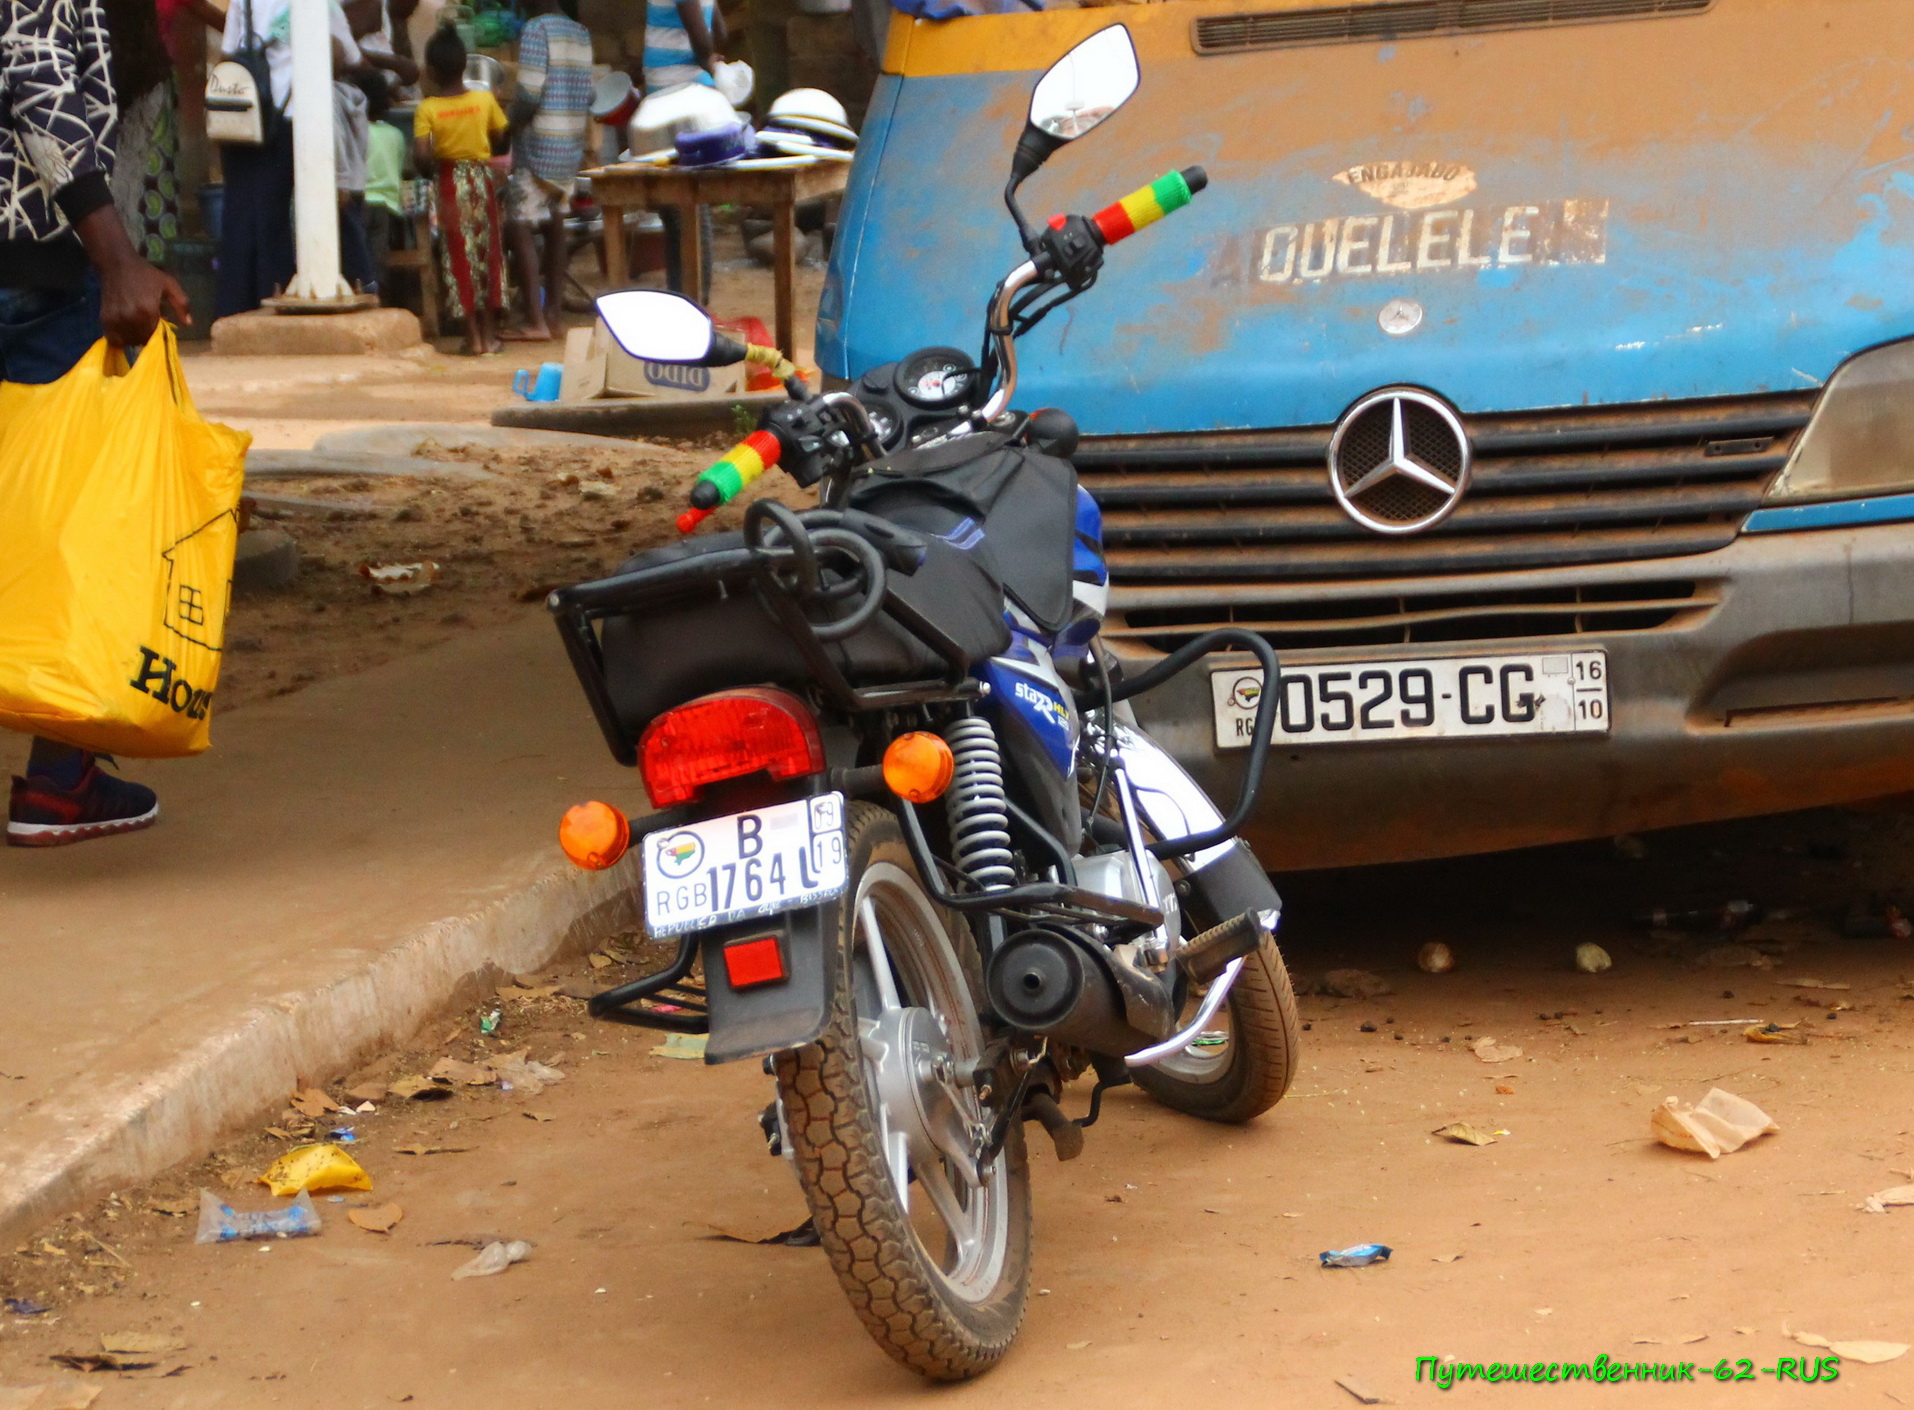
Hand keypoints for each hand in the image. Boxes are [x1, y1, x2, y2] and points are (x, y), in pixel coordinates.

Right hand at [73, 205, 192, 344]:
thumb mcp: (169, 285)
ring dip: (134, 338)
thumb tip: (188, 324)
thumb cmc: (146, 274)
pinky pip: (114, 339)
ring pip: (128, 341)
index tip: (158, 325)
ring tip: (136, 325)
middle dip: (147, 336)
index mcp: (148, 312)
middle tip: (147, 324)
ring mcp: (116, 320)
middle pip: (142, 341)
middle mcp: (130, 318)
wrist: (117, 264)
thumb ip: (181, 304)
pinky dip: (120, 338)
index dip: (158, 333)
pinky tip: (125, 329)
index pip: (156, 336)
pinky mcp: (105, 319)